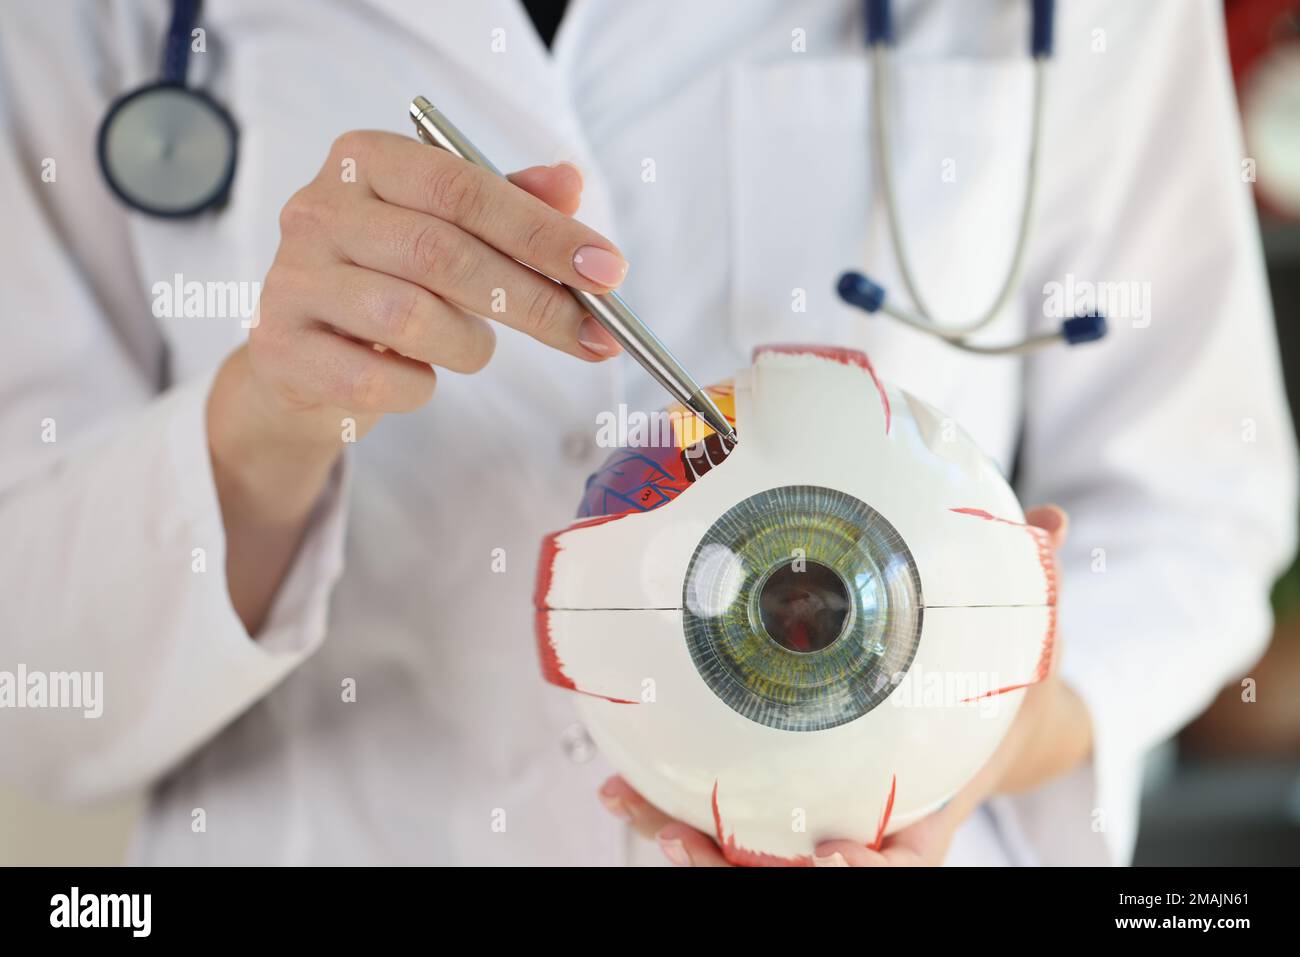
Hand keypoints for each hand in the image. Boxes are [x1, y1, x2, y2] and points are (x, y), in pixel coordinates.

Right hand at [243, 129, 625, 447]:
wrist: (304, 354)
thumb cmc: (391, 277)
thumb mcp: (449, 229)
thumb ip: (509, 203)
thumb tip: (570, 183)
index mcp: (364, 160)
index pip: (463, 187)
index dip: (543, 233)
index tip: (609, 272)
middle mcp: (317, 210)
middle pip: (443, 254)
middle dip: (535, 301)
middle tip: (593, 335)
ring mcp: (291, 280)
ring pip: (411, 318)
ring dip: (469, 346)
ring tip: (472, 348)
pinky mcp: (279, 349)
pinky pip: (378, 380)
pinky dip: (418, 388)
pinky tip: (418, 376)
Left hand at [597, 505, 1093, 865]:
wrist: (979, 726)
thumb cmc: (996, 693)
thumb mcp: (1025, 646)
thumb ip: (1033, 591)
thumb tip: (1055, 526)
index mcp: (929, 803)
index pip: (905, 857)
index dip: (869, 869)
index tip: (832, 858)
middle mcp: (868, 824)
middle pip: (803, 872)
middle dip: (742, 867)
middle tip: (686, 840)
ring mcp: (819, 818)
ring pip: (749, 854)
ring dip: (686, 837)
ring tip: (631, 804)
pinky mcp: (781, 802)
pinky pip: (725, 815)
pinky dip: (671, 804)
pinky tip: (621, 780)